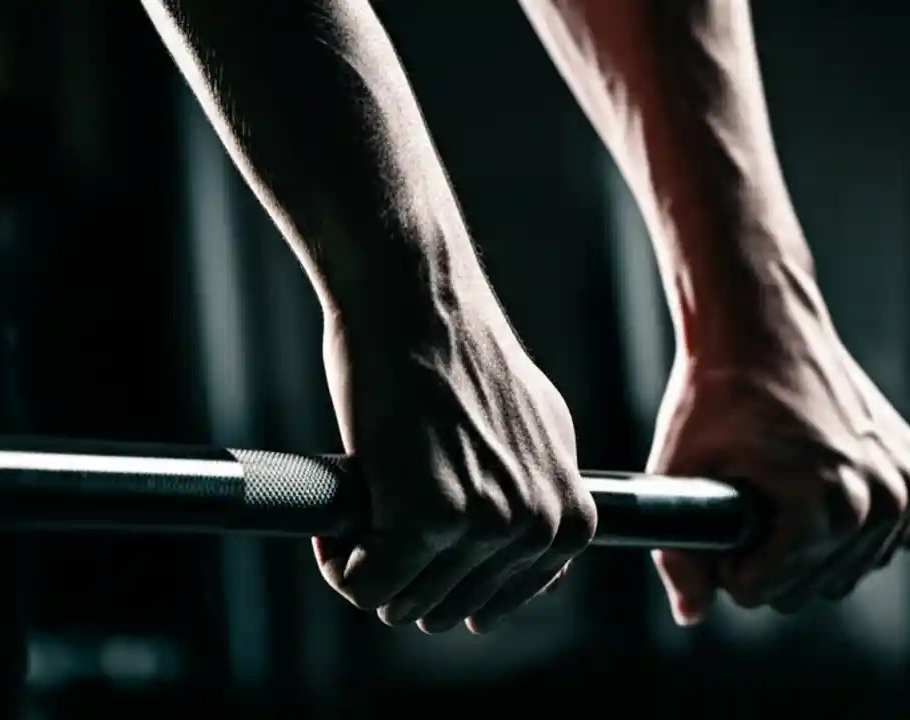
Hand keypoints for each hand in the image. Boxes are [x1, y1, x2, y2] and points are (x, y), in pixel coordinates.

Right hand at [313, 304, 596, 633]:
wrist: (418, 300)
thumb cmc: (462, 357)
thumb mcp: (539, 432)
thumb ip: (546, 497)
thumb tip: (549, 557)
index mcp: (571, 520)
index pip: (497, 602)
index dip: (443, 572)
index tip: (418, 527)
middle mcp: (539, 529)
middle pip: (448, 609)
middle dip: (404, 574)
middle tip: (381, 515)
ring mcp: (487, 526)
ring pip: (404, 604)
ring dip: (368, 568)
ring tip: (361, 509)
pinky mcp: (428, 519)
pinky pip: (365, 586)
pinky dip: (338, 564)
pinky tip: (338, 526)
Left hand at [647, 306, 909, 620]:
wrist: (762, 324)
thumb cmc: (716, 394)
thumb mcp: (679, 472)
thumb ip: (679, 556)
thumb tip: (690, 615)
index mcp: (824, 504)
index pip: (764, 589)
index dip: (727, 562)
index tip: (718, 520)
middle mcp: (878, 497)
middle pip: (810, 587)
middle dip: (768, 563)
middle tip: (742, 507)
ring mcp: (904, 480)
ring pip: (848, 569)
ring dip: (807, 550)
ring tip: (771, 496)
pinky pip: (879, 534)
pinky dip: (844, 527)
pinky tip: (808, 488)